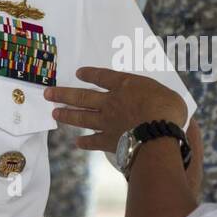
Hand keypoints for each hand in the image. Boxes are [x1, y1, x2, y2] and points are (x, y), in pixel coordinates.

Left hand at [44, 66, 186, 153]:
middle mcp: (111, 101)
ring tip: (55, 112)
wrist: (157, 133)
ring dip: (67, 114)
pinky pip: (93, 141)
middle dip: (64, 94)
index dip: (90, 74)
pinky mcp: (109, 141)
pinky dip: (85, 142)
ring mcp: (107, 122)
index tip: (78, 73)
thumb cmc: (167, 110)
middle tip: (48, 93)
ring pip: (82, 116)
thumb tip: (159, 101)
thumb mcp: (167, 95)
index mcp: (125, 85)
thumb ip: (156, 96)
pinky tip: (77, 143)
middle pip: (83, 96)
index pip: (103, 77)